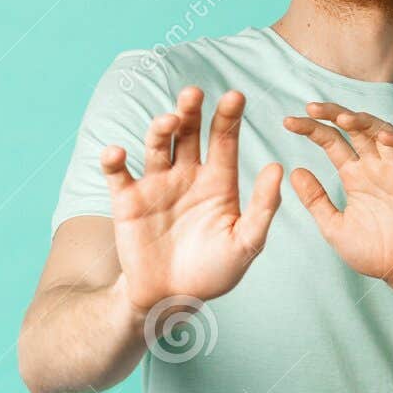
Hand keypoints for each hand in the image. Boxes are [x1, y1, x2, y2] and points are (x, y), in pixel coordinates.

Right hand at [102, 86, 283, 313]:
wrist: (172, 299)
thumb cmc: (215, 272)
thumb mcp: (247, 243)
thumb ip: (263, 207)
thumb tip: (278, 167)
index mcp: (218, 180)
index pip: (224, 140)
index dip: (229, 117)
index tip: (236, 96)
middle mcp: (187, 175)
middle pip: (188, 132)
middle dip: (191, 110)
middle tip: (194, 93)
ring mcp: (156, 184)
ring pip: (156, 145)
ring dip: (159, 128)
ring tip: (169, 121)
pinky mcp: (127, 200)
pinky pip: (118, 173)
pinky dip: (114, 160)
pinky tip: (117, 153)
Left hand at [282, 101, 392, 291]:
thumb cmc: (371, 252)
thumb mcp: (333, 226)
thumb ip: (315, 199)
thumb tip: (294, 171)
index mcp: (353, 175)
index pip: (331, 141)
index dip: (312, 129)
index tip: (288, 123)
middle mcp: (374, 166)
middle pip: (355, 128)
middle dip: (334, 114)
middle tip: (311, 108)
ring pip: (382, 131)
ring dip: (364, 121)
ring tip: (343, 119)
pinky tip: (383, 138)